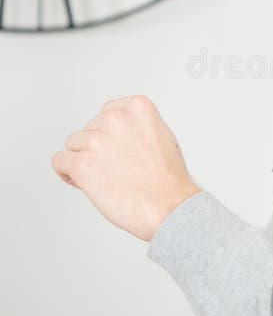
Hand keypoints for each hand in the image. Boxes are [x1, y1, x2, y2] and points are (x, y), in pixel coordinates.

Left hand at [51, 95, 201, 241]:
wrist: (169, 207)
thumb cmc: (167, 180)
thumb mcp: (160, 135)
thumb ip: (136, 126)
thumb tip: (114, 133)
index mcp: (137, 107)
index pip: (108, 112)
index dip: (111, 134)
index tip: (120, 150)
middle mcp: (116, 119)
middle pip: (90, 129)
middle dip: (98, 148)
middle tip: (116, 169)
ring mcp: (97, 141)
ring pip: (74, 145)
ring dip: (84, 160)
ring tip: (105, 178)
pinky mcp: (82, 164)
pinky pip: (59, 161)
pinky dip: (66, 172)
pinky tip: (81, 182)